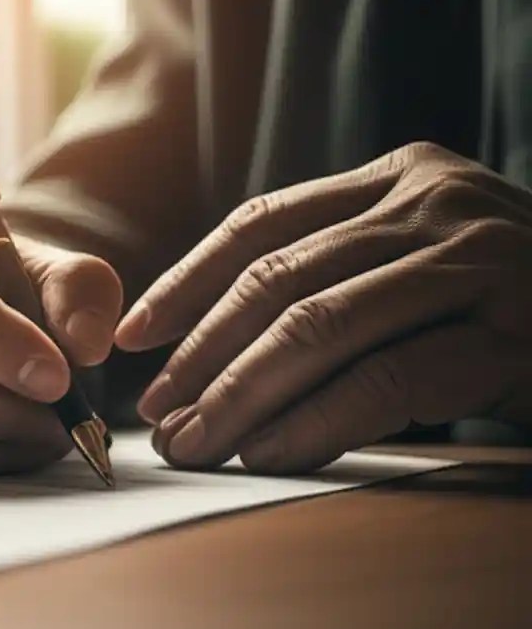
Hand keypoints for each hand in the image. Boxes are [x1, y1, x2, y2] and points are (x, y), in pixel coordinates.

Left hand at [115, 142, 531, 471]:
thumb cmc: (515, 304)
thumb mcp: (425, 266)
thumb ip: (345, 276)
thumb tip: (216, 347)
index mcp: (403, 176)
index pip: (262, 224)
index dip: (187, 282)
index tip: (135, 337)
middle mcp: (437, 203)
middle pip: (280, 278)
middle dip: (203, 353)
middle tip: (157, 411)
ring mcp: (482, 261)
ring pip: (321, 327)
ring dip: (242, 392)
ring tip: (195, 441)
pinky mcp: (519, 333)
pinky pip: (389, 380)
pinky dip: (317, 421)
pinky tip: (270, 451)